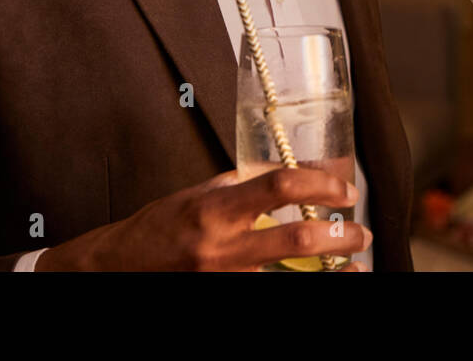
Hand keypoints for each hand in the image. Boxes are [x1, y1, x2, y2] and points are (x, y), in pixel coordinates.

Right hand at [36, 167, 370, 270]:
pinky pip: (270, 292)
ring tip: (355, 265)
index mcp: (215, 209)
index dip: (320, 186)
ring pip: (290, 279)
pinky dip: (301, 287)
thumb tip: (285, 174)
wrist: (112, 271)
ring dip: (331, 273)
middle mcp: (220, 247)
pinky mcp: (221, 298)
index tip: (344, 190)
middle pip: (295, 240)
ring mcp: (222, 280)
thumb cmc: (155, 230)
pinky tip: (324, 282)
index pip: (279, 187)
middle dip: (338, 236)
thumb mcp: (196, 195)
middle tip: (360, 232)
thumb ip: (239, 186)